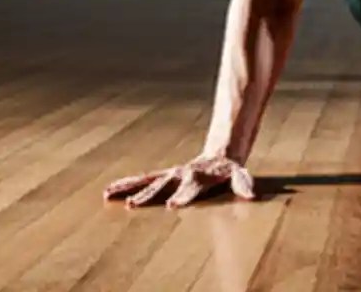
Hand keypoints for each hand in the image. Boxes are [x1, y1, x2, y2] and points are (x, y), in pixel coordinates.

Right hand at [103, 155, 254, 208]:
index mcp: (198, 176)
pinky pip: (142, 180)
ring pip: (147, 181)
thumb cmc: (228, 169)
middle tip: (133, 205)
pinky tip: (108, 191)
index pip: (189, 188)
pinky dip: (126, 185)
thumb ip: (244, 184)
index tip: (172, 206)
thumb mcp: (239, 175)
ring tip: (108, 194)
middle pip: (163, 185)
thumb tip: (252, 196)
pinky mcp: (163, 177)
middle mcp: (180, 174)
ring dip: (129, 189)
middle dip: (149, 196)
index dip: (183, 197)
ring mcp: (170, 175)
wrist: (220, 153)